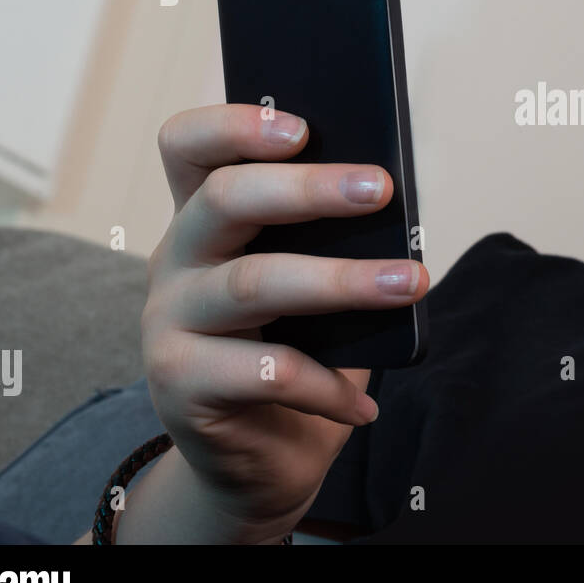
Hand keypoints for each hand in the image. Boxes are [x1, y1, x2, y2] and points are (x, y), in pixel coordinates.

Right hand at [139, 103, 429, 539]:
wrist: (259, 458)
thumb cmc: (297, 351)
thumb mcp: (311, 286)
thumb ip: (330, 241)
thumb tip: (389, 201)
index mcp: (204, 219)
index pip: (188, 146)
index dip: (233, 125)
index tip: (302, 124)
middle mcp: (176, 260)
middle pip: (224, 200)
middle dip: (309, 189)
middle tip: (381, 188)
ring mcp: (170, 323)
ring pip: (254, 283)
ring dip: (344, 281)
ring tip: (413, 283)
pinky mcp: (181, 385)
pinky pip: (266, 373)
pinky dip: (328, 387)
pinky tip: (365, 403)